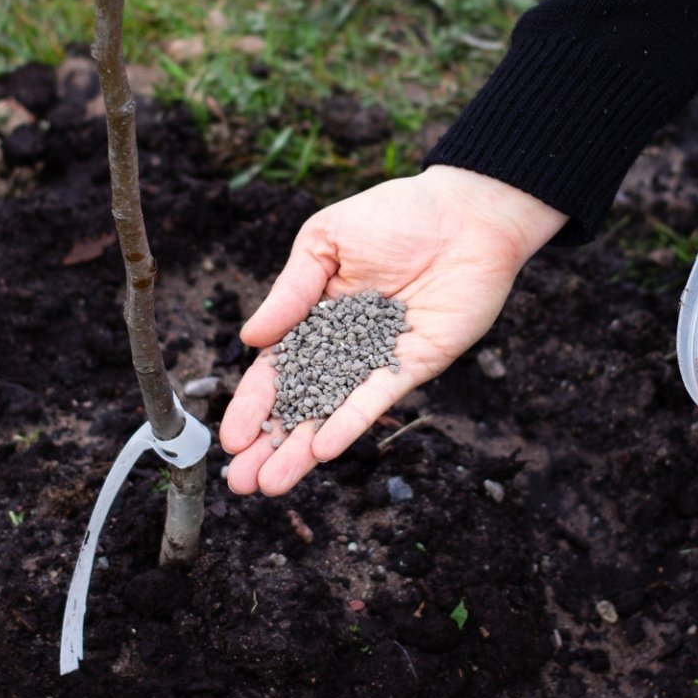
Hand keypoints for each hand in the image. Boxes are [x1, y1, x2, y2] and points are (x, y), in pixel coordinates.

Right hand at [220, 165, 567, 495]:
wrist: (465, 212)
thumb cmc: (393, 215)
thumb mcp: (324, 242)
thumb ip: (290, 293)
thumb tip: (249, 339)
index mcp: (314, 318)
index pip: (275, 371)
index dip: (253, 405)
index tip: (232, 439)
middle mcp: (344, 347)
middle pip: (301, 404)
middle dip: (271, 445)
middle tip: (242, 483)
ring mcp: (378, 360)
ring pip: (334, 412)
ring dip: (304, 450)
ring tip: (272, 485)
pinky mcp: (415, 363)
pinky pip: (377, 399)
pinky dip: (351, 422)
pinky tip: (324, 450)